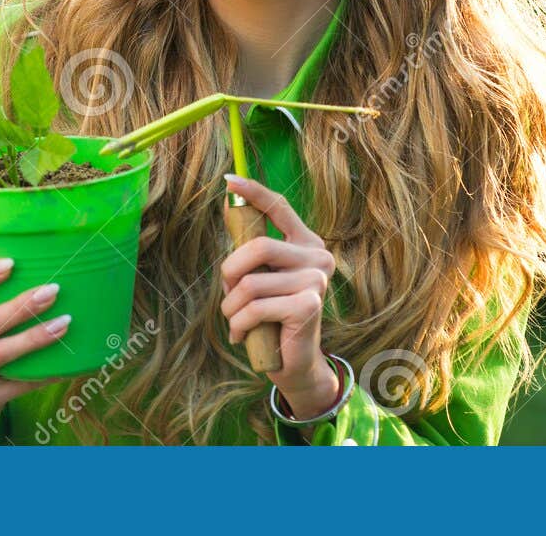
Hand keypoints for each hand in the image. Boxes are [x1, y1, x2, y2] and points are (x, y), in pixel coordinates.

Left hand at [219, 174, 341, 418]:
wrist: (294, 363)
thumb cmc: (272, 317)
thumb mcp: (261, 279)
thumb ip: (252, 253)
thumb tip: (231, 211)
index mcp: (306, 243)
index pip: (279, 207)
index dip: (253, 192)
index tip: (228, 181)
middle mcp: (317, 257)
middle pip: (258, 246)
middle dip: (230, 271)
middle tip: (228, 293)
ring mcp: (316, 281)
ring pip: (250, 283)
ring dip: (231, 306)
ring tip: (235, 320)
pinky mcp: (308, 306)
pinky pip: (255, 308)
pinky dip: (238, 325)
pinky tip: (241, 336)